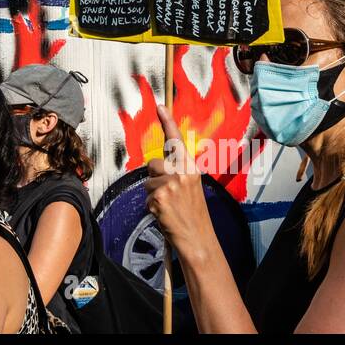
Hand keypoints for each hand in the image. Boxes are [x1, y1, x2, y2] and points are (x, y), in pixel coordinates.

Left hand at [143, 104, 216, 262]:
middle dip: (154, 178)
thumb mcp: (190, 188)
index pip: (177, 141)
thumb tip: (159, 166)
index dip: (168, 122)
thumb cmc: (192, 214)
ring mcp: (170, 184)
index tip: (160, 106)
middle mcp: (182, 173)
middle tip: (168, 195)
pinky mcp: (160, 197)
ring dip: (153, 195)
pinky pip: (146, 197)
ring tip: (168, 207)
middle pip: (153, 164)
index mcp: (191, 169)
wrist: (198, 239)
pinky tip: (164, 215)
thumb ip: (178, 173)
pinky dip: (152, 207)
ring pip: (147, 182)